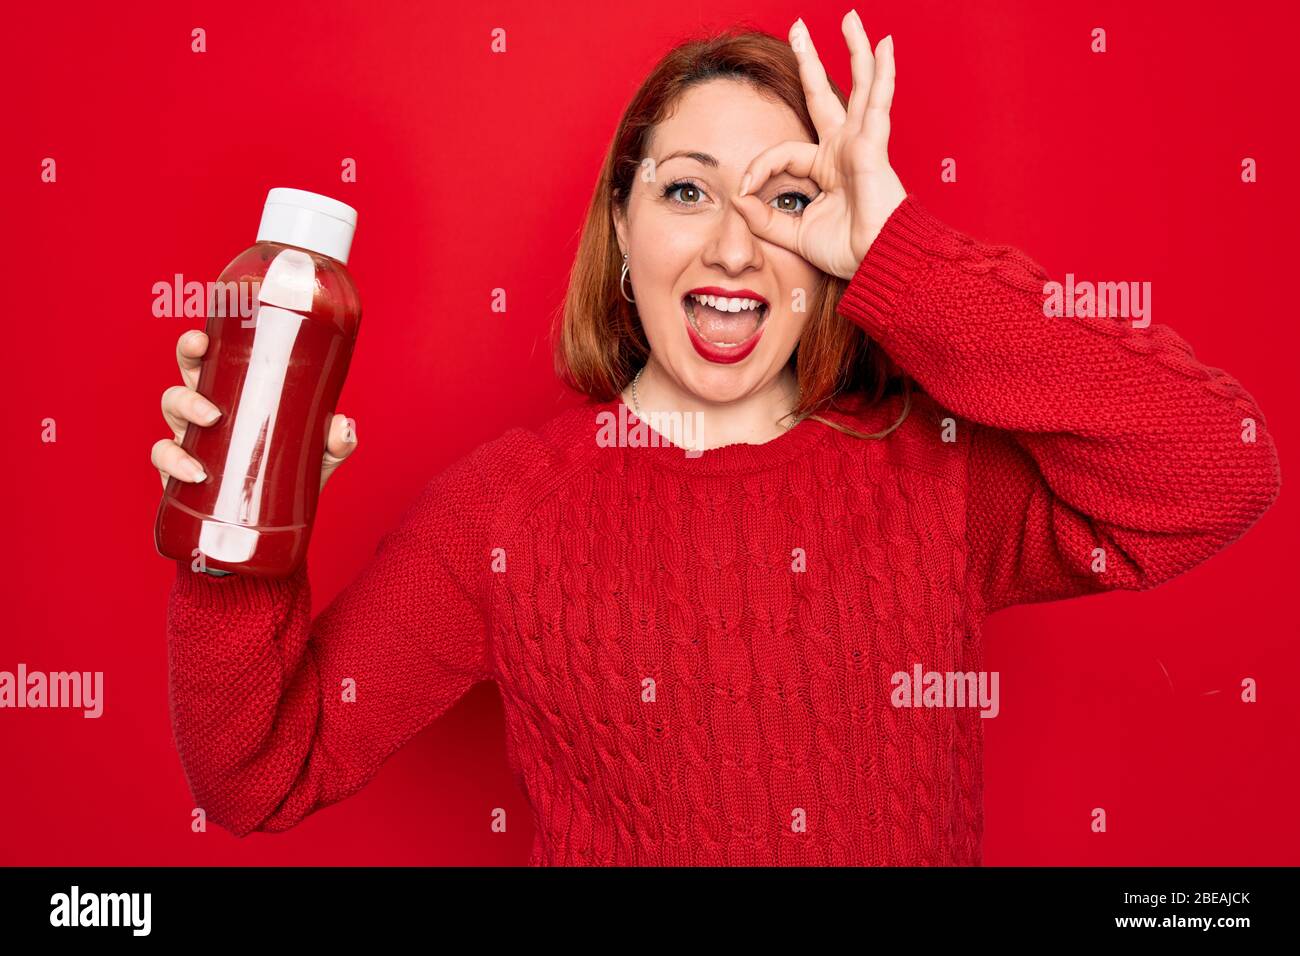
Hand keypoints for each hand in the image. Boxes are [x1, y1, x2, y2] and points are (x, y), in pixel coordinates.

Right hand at [151, 329, 356, 491]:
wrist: (274, 525)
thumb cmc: (292, 478)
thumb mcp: (320, 457)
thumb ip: (336, 442)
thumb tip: (343, 426)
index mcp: (235, 396)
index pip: (214, 359)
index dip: (201, 343)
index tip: (204, 336)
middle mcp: (207, 411)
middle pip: (186, 370)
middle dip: (187, 358)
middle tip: (203, 358)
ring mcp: (190, 440)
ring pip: (171, 406)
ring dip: (186, 406)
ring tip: (212, 420)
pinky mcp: (177, 472)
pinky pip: (162, 457)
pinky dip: (172, 461)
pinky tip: (195, 473)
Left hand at [733, 11, 905, 279]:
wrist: (877, 261)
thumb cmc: (846, 252)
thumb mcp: (793, 234)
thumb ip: (764, 217)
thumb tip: (736, 198)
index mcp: (825, 170)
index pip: (781, 153)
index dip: (758, 169)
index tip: (743, 191)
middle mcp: (843, 150)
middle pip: (823, 95)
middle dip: (809, 62)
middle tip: (798, 29)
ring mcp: (860, 142)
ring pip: (856, 86)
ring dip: (854, 50)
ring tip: (849, 18)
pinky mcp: (872, 143)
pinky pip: (877, 100)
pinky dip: (882, 72)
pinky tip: (885, 45)